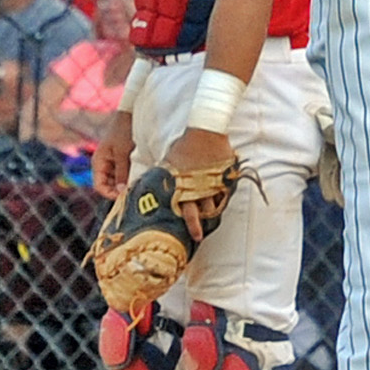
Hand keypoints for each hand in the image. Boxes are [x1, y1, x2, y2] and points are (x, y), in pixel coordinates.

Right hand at [93, 110, 134, 197]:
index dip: (111, 194)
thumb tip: (122, 191)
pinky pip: (126, 174)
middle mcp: (104, 165)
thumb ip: (122, 172)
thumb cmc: (124, 131)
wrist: (132, 114)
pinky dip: (132, 177)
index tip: (126, 196)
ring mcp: (114, 164)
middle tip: (136, 191)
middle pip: (109, 186)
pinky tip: (141, 176)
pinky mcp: (124, 161)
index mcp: (98, 163)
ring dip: (128, 184)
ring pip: (119, 182)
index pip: (99, 187)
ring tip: (140, 184)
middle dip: (121, 190)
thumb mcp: (123, 152)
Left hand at [162, 127, 236, 241]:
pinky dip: (220, 198)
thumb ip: (162, 176)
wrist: (205, 131)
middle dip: (196, 226)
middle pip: (198, 211)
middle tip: (196, 238)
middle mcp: (198, 187)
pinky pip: (223, 192)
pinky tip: (218, 202)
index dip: (185, 223)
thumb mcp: (168, 161)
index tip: (183, 232)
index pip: (183, 210)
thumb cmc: (183, 144)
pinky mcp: (224, 177)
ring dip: (210, 211)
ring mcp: (212, 183)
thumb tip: (145, 184)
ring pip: (212, 203)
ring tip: (209, 219)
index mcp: (182, 184)